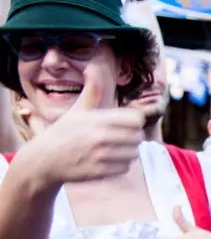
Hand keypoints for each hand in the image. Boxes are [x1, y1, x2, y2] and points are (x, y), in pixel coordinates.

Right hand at [12, 64, 143, 186]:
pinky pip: (125, 168)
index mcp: (97, 119)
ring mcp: (100, 156)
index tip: (127, 123)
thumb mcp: (78, 109)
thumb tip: (94, 66)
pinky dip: (120, 165)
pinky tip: (108, 160)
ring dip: (127, 152)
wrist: (44, 159)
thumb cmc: (65, 131)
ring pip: (133, 153)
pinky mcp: (99, 172)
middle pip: (138, 136)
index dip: (134, 120)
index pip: (136, 119)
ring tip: (115, 149)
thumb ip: (93, 91)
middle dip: (132, 137)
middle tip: (121, 137)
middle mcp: (99, 137)